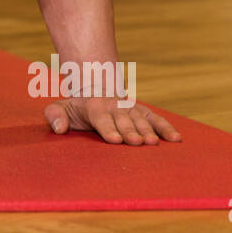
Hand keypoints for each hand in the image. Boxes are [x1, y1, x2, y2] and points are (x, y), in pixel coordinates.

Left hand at [44, 96, 181, 144]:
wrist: (94, 89)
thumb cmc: (76, 107)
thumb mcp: (60, 108)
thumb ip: (55, 116)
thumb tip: (58, 127)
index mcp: (94, 107)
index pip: (101, 119)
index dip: (108, 129)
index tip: (115, 140)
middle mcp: (115, 107)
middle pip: (124, 121)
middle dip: (130, 131)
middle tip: (137, 142)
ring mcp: (130, 109)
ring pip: (140, 120)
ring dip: (148, 131)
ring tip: (154, 143)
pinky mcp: (142, 113)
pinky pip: (156, 120)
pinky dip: (166, 127)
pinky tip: (176, 139)